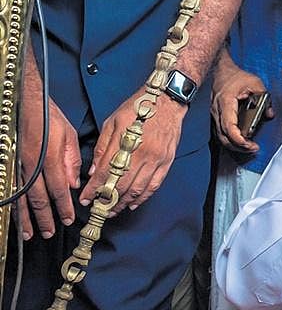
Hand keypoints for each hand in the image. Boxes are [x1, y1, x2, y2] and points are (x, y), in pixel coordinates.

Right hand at [17, 88, 80, 239]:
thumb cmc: (47, 116)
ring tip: (29, 234)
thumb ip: (71, 161)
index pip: (58, 189)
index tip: (67, 219)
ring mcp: (16, 166)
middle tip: (49, 233)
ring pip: (20, 198)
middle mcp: (30, 166)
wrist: (23, 103)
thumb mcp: (68, 134)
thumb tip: (73, 184)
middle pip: (38, 199)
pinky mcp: (8, 165)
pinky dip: (13, 205)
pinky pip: (11, 190)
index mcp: (49, 158)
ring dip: (25, 218)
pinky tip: (15, 215)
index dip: (62, 206)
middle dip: (44, 218)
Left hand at [81, 91, 184, 213]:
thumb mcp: (112, 122)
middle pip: (121, 185)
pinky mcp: (167, 160)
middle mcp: (141, 153)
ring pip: (138, 188)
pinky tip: (134, 203)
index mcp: (125, 142)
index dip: (93, 189)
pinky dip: (143, 197)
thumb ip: (102, 147)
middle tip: (98, 209)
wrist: (167, 99)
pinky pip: (155, 184)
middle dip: (107, 200)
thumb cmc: (139, 107)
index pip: (104, 173)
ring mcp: (156, 158)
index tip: (86, 199)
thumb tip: (93, 171)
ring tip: (114, 209)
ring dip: (124, 202)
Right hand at [211, 53, 271, 152]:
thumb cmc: (235, 77)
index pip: (229, 127)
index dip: (238, 139)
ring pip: (221, 137)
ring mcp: (215, 115)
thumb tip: (270, 113)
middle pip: (224, 136)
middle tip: (253, 149)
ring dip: (234, 145)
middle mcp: (217, 111)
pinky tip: (241, 141)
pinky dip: (231, 139)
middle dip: (238, 146)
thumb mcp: (254, 83)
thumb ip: (264, 98)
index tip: (249, 144)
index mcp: (226, 103)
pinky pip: (221, 132)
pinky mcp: (217, 117)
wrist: (221, 71)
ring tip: (249, 147)